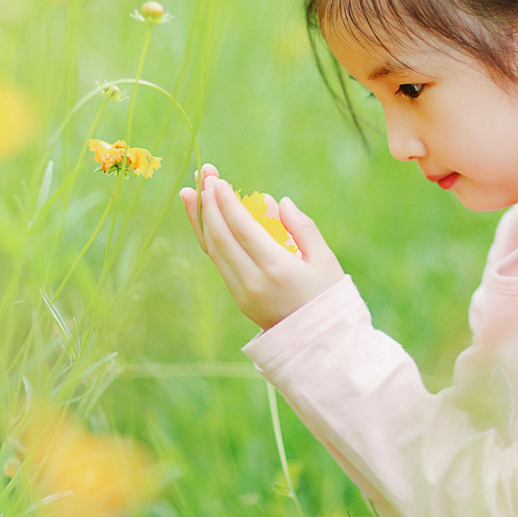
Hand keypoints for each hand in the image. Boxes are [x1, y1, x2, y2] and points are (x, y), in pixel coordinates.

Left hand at [179, 164, 344, 329]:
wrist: (318, 342)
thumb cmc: (327, 296)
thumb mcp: (325, 260)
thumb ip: (303, 227)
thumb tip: (277, 201)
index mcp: (277, 269)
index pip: (242, 229)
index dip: (227, 202)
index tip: (217, 180)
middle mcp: (253, 282)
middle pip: (221, 237)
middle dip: (208, 202)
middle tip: (203, 174)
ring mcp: (242, 293)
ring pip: (213, 250)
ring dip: (200, 218)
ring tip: (190, 191)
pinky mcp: (238, 298)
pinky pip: (218, 262)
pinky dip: (208, 237)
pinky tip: (203, 218)